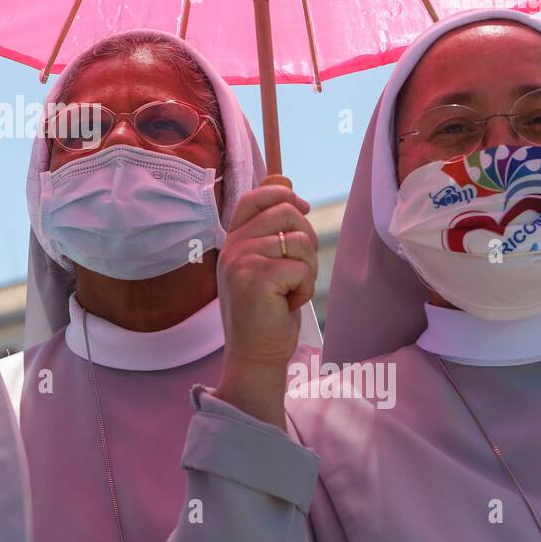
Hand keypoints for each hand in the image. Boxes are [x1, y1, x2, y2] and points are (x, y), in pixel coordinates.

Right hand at [213, 184, 317, 425]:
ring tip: (291, 290)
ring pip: (298, 240)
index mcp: (233, 241)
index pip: (254, 197)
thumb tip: (288, 187)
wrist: (254, 354)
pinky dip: (305, 288)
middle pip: (286, 212)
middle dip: (306, 239)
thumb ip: (270, 231)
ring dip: (308, 269)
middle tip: (299, 269)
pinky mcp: (257, 277)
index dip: (282, 194)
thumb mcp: (263, 266)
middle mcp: (233, 247)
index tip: (301, 208)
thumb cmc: (265, 313)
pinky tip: (288, 303)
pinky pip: (301, 267)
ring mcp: (242, 260)